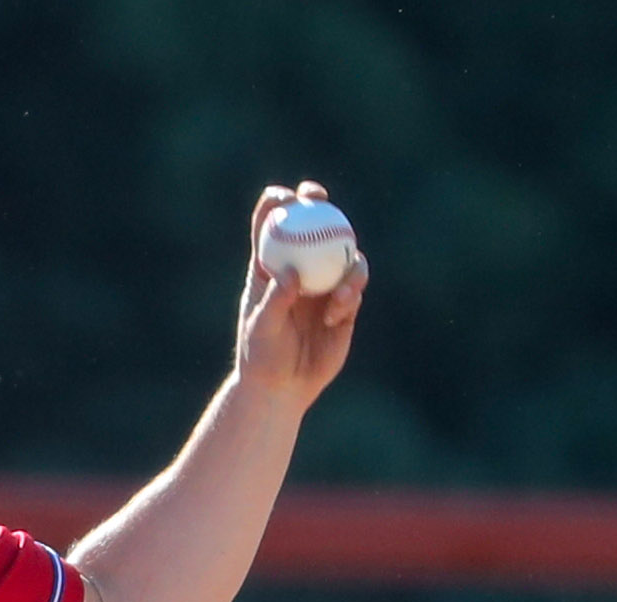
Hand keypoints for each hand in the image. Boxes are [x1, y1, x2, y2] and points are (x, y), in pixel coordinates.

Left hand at [232, 181, 367, 405]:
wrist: (283, 388)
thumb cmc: (263, 357)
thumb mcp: (262, 329)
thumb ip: (275, 300)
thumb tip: (291, 273)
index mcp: (270, 267)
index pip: (271, 225)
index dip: (277, 203)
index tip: (284, 198)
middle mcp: (299, 268)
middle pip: (312, 223)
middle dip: (317, 201)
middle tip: (319, 198)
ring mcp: (324, 283)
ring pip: (343, 252)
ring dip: (346, 261)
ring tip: (339, 296)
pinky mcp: (344, 303)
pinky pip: (354, 286)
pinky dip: (350, 294)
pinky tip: (337, 313)